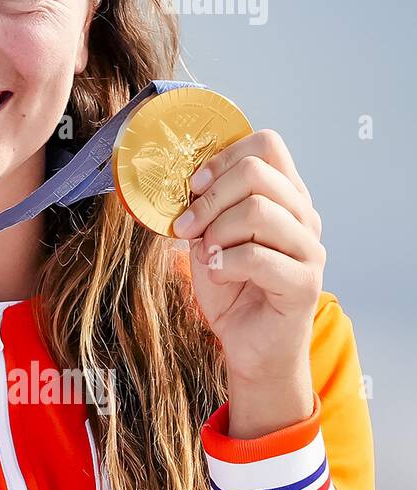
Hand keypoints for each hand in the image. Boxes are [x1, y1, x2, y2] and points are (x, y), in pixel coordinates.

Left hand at [171, 129, 322, 435]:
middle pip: (256, 173)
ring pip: (257, 211)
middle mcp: (303, 216)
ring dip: (217, 232)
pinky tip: (219, 274)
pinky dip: (225, 263)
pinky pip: (258, 256)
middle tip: (188, 226)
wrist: (247, 344)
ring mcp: (309, 249)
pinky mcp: (304, 283)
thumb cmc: (230, 286)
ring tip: (207, 254)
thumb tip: (179, 180)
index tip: (195, 185)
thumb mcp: (207, 236)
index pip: (267, 145)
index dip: (223, 157)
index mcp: (283, 196)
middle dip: (209, 198)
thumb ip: (202, 206)